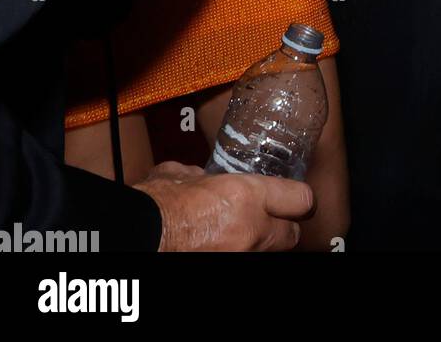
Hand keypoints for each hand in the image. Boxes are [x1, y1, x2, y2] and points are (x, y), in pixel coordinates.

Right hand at [134, 161, 314, 251]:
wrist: (140, 237)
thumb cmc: (155, 205)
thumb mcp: (183, 174)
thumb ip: (204, 176)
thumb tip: (205, 178)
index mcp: (247, 196)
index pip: (300, 199)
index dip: (299, 196)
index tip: (297, 195)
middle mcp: (251, 231)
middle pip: (292, 234)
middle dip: (284, 225)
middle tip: (273, 217)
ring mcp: (240, 256)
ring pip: (268, 251)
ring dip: (259, 241)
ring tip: (241, 232)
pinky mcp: (228, 268)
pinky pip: (244, 258)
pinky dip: (239, 251)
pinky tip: (223, 244)